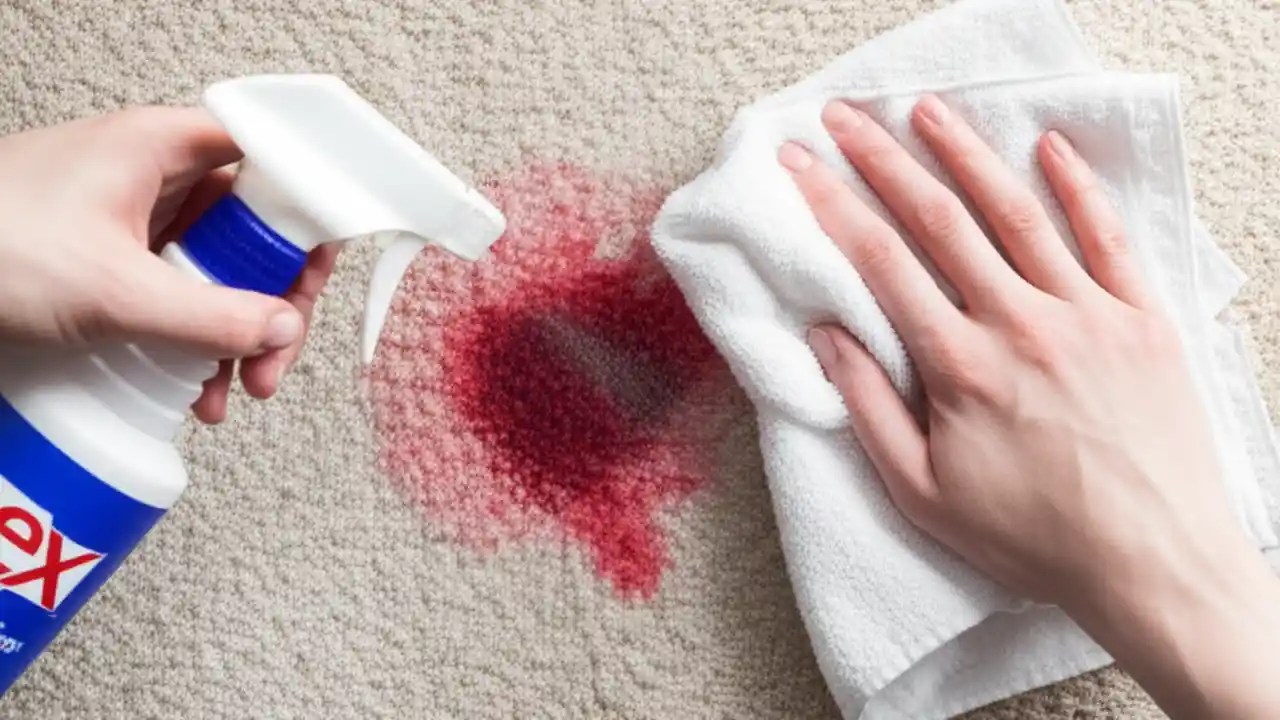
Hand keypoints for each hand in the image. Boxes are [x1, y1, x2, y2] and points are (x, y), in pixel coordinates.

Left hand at [0, 107, 338, 422]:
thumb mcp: (114, 291)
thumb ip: (211, 316)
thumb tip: (280, 332)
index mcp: (160, 147)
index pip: (270, 161)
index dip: (305, 214)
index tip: (313, 275)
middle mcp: (153, 175)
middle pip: (253, 227)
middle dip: (273, 298)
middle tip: (276, 353)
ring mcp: (131, 218)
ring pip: (217, 268)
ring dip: (237, 331)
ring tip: (237, 388)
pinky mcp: (110, 260)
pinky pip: (177, 292)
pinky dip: (195, 338)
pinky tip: (194, 387)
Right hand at [782, 95, 1279, 717]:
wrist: (1153, 564)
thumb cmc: (1032, 538)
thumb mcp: (924, 494)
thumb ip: (870, 410)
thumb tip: (826, 336)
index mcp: (961, 366)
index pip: (881, 263)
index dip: (832, 204)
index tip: (799, 163)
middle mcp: (1020, 324)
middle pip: (941, 220)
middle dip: (883, 160)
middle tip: (845, 118)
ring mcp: (1086, 314)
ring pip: (1017, 213)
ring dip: (966, 154)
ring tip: (926, 111)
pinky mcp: (1142, 319)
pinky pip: (1107, 236)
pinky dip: (1078, 187)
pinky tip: (1050, 146)